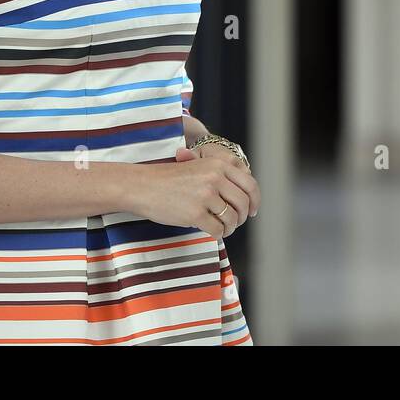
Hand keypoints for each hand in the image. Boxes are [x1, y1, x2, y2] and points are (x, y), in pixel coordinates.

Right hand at [124, 145, 260, 238]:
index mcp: (218, 165)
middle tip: (236, 222)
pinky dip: (218, 234)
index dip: (255, 201)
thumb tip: (245, 195)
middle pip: (243, 203)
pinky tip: (212, 232)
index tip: (253, 211)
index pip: (250, 184)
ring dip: (230, 227)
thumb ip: (221, 176)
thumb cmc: (170, 179)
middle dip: (243, 217)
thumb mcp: (199, 167)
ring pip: (232, 219)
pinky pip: (218, 230)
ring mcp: (205, 196)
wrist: (144, 186)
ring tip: (222, 228)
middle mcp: (215, 178)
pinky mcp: (195, 213)